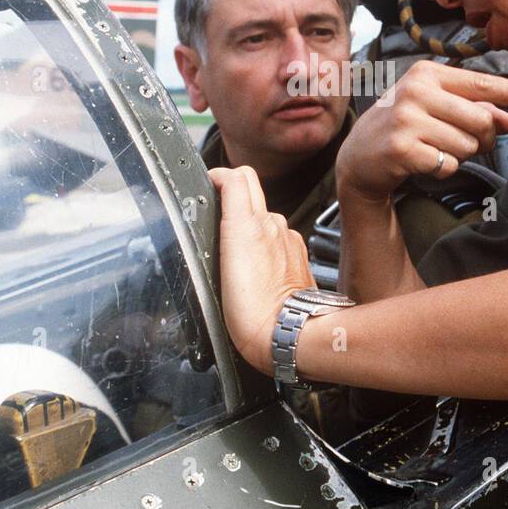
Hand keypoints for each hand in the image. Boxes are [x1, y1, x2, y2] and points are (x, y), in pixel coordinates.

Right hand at [208, 166, 315, 374]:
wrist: (290, 334)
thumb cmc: (254, 312)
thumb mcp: (221, 267)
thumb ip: (223, 229)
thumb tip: (218, 211)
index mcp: (249, 224)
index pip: (236, 177)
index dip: (218, 174)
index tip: (208, 183)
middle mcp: (273, 225)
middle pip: (252, 186)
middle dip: (232, 189)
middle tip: (216, 204)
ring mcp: (289, 239)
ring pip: (265, 213)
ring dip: (249, 219)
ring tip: (233, 244)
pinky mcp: (299, 254)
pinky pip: (278, 236)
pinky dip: (265, 240)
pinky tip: (254, 263)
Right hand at [336, 61, 507, 200]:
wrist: (359, 156)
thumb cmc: (406, 126)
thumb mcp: (437, 108)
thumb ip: (474, 109)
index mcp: (428, 73)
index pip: (484, 83)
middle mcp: (416, 90)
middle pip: (481, 119)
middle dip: (482, 138)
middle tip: (463, 141)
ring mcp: (406, 119)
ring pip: (467, 145)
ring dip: (460, 155)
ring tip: (435, 148)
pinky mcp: (401, 148)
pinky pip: (448, 164)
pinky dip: (443, 169)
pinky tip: (424, 161)